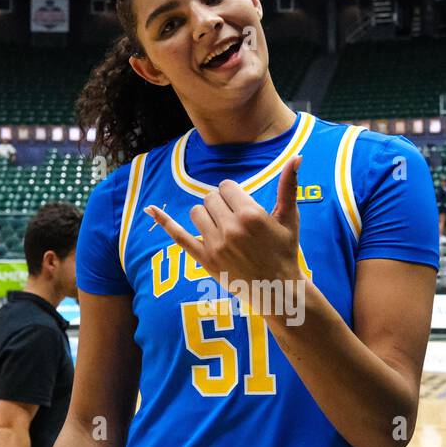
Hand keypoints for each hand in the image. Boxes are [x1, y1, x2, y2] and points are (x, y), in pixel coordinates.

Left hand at [144, 156, 303, 302]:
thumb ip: (290, 186)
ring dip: (206, 215)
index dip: (234, 194)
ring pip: (196, 212)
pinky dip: (163, 221)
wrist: (278, 289)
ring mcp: (216, 245)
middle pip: (211, 198)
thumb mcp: (289, 218)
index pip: (227, 187)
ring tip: (222, 228)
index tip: (242, 206)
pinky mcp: (205, 260)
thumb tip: (296, 157)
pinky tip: (149, 209)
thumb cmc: (285, 251)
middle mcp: (231, 228)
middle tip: (235, 221)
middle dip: (221, 204)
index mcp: (251, 214)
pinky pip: (179, 236)